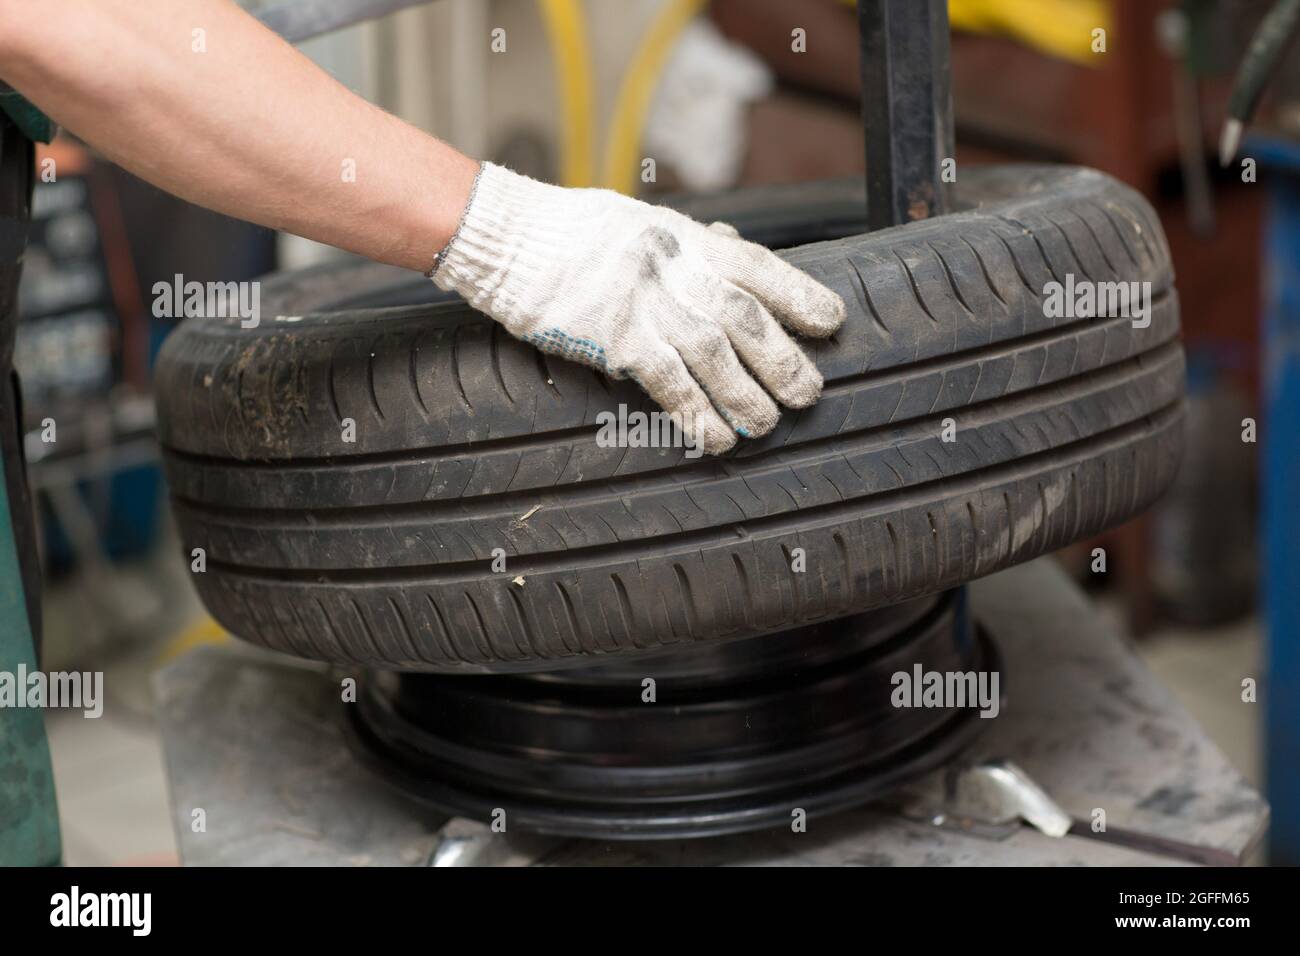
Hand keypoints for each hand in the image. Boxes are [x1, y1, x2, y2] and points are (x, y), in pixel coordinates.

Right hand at [431, 163, 846, 454]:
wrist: (510, 238)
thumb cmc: (575, 232)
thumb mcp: (643, 224)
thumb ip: (690, 245)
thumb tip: (735, 251)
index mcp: (686, 239)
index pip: (758, 267)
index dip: (799, 296)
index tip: (832, 322)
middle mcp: (674, 269)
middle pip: (745, 318)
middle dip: (782, 359)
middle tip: (808, 393)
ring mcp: (645, 304)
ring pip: (715, 354)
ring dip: (746, 395)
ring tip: (767, 424)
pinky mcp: (615, 338)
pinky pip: (668, 382)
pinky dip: (696, 413)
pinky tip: (715, 438)